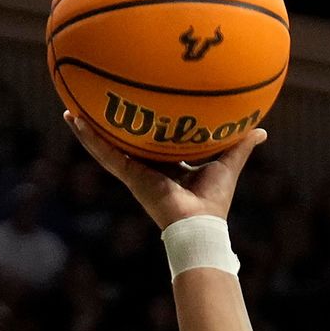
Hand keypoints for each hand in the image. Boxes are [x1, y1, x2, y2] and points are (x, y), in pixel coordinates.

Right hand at [63, 111, 266, 229]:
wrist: (199, 226)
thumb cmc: (214, 202)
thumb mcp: (226, 164)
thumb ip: (240, 145)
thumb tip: (260, 130)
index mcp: (168, 166)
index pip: (153, 141)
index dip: (144, 126)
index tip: (135, 109)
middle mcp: (148, 169)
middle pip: (125, 141)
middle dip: (110, 125)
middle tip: (95, 103)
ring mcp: (135, 173)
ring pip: (106, 147)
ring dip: (88, 130)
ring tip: (69, 109)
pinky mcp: (129, 176)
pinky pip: (104, 153)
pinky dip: (88, 138)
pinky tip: (72, 120)